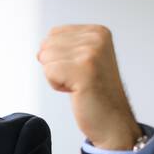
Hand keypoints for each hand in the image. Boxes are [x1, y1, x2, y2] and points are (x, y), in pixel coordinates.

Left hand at [37, 25, 139, 149]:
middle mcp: (97, 38)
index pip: (53, 34)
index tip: (81, 70)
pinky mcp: (83, 69)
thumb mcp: (85, 59)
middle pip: (47, 45)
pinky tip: (77, 91)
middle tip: (80, 79)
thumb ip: (66, 45)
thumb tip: (40, 48)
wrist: (113, 121)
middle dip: (56, 66)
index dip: (59, 57)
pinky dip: (57, 85)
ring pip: (46, 58)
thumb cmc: (95, 93)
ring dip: (57, 77)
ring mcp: (91, 52)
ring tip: (79, 85)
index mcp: (98, 31)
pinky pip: (48, 71)